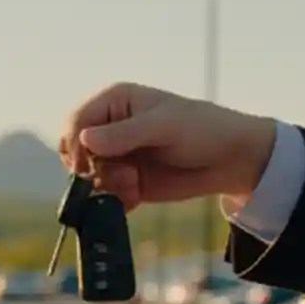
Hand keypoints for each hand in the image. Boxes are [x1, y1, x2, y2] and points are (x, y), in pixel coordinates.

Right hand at [59, 82, 277, 210]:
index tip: (87, 164)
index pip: (77, 121)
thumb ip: (124, 134)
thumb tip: (85, 140)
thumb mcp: (163, 126)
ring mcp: (118, 157)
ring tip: (134, 184)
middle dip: (90, 168)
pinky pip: (105, 196)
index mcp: (115, 103)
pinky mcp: (127, 182)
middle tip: (118, 175)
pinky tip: (136, 198)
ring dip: (106, 186)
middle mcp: (110, 129)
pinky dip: (115, 200)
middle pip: (75, 152)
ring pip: (88, 177)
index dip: (76, 144)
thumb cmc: (200, 130)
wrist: (229, 161)